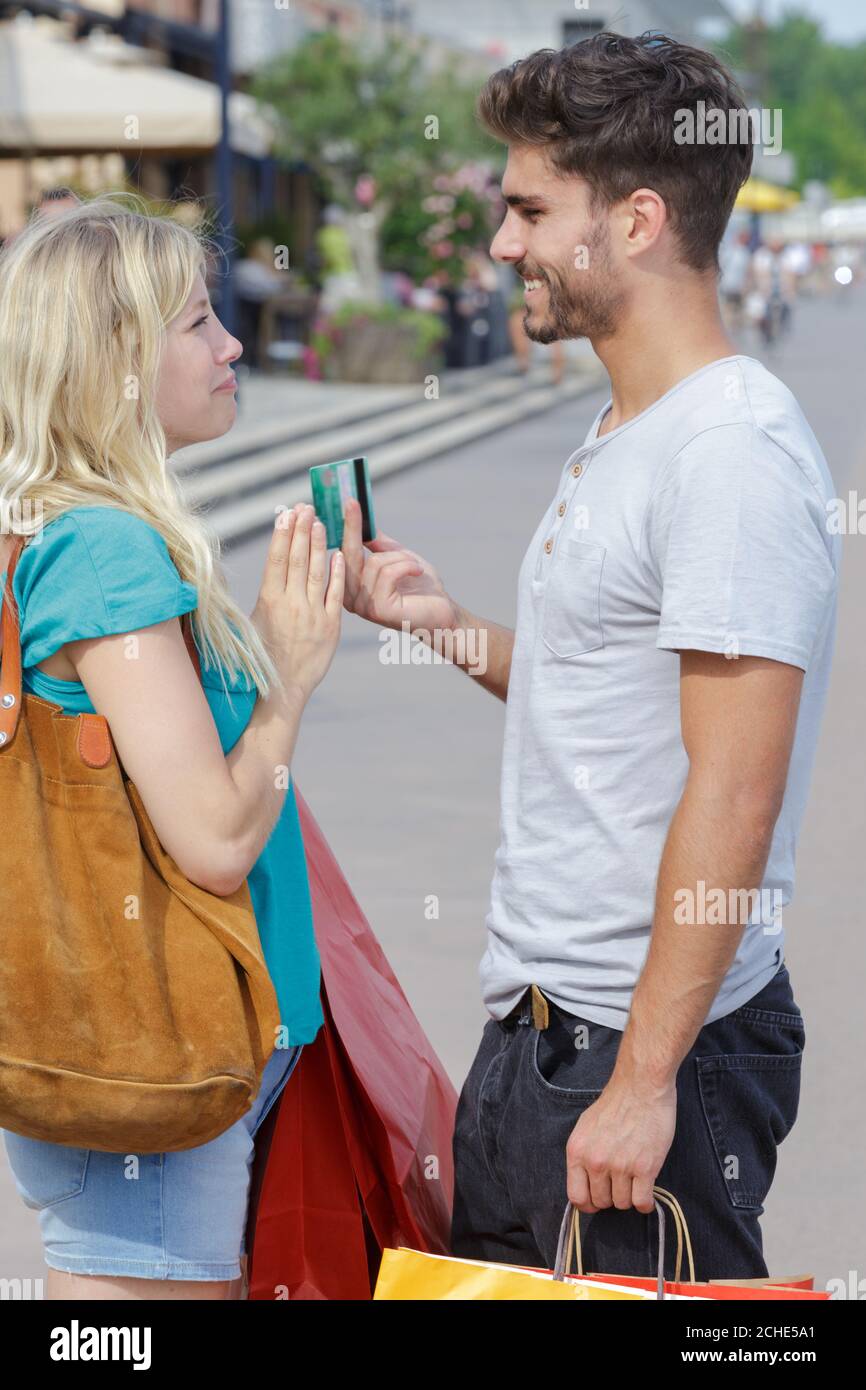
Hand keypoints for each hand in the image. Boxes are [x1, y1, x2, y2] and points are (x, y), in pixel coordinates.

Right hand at [250, 504, 344, 701]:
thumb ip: (253, 601)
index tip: (285, 513)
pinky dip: (337, 573)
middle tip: (306, 506)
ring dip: (318, 544)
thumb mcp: (246, 629)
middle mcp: (291, 605)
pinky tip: (339, 554)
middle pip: (296, 559)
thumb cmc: (259, 662)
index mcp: (268, 603)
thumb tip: (236, 582)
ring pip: (316, 571)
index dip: (281, 534)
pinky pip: (335, 594)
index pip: (276, 560)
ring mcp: (313, 615)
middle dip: (301, 529)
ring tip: (321, 522)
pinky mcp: (331, 627)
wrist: (281, 693)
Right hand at [340, 497, 458, 635]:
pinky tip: (417, 571)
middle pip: (347, 555)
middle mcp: (351, 598)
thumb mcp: (398, 557)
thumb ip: (379, 544)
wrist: (442, 611)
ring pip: (375, 562)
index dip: (342, 528)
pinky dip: (406, 565)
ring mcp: (363, 605)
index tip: (342, 502)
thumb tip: (362, 521)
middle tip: (352, 501)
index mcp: (351, 586)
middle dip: (351, 527)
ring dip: (400, 558)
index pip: (341, 552)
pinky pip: (388, 573)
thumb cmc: (421, 587)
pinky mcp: (378, 609)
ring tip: (414, 566)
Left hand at [565, 1074, 676, 1213]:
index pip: (576, 1196)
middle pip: (601, 1202)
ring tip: (635, 1181)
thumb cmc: (616, 1103)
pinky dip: (645, 1202)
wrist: (641, 1086)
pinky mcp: (645, 1168)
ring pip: (622, 1204)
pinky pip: (642, 1202)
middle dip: (611, 1197)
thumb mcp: (586, 1127)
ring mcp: (620, 1166)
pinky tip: (647, 1192)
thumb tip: (585, 1182)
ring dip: (629, 1197)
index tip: (597, 1200)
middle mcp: (595, 1161)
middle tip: (620, 1184)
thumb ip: (583, 1155)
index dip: (588, 1203)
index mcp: (577, 1151)